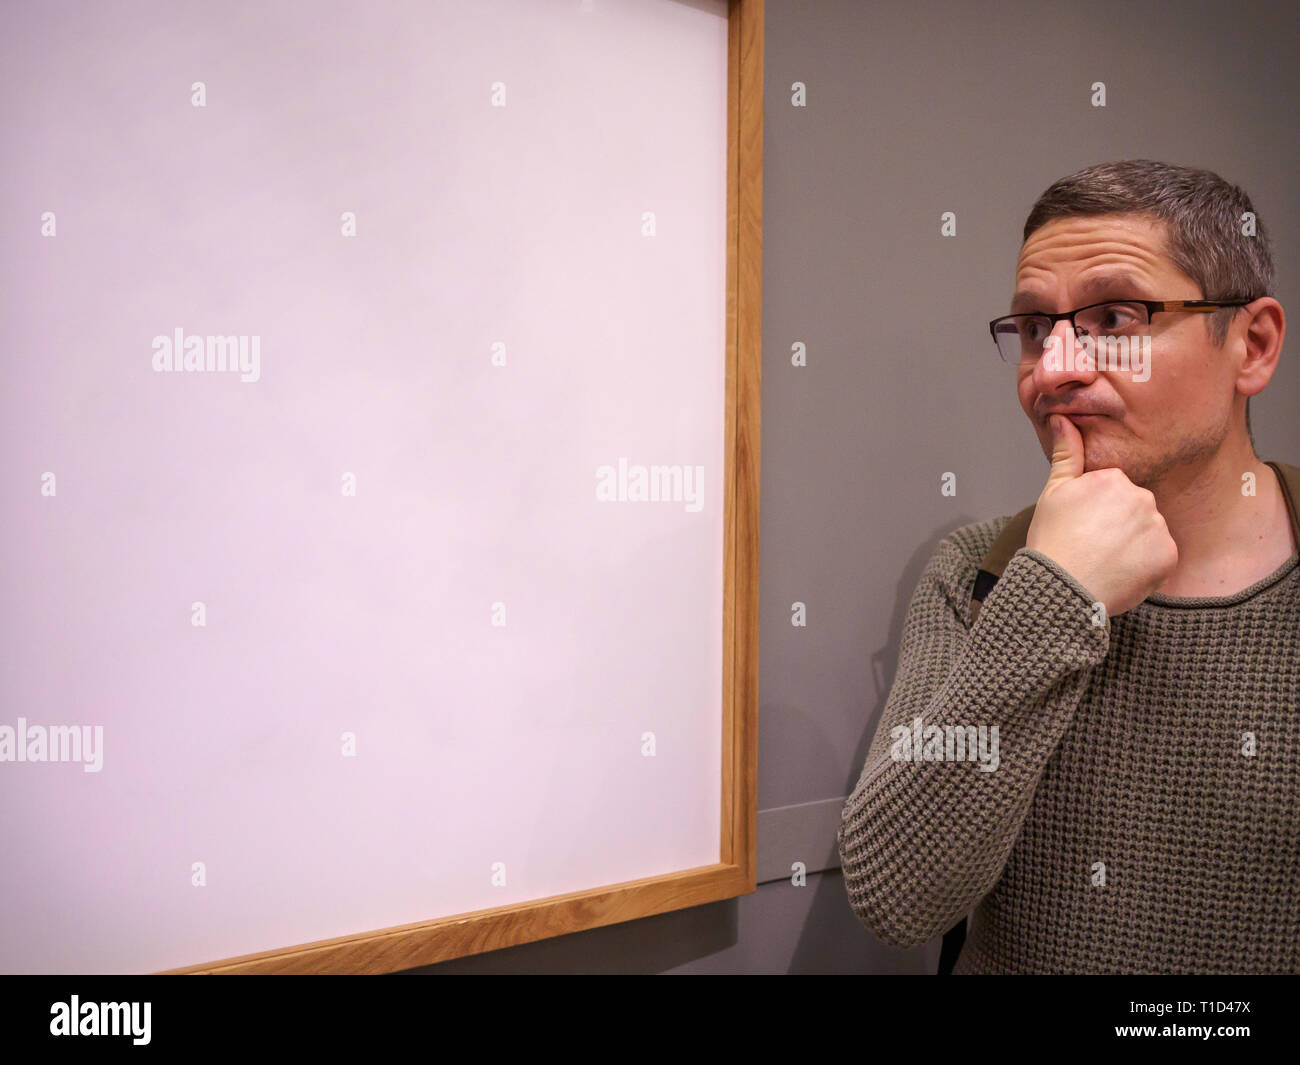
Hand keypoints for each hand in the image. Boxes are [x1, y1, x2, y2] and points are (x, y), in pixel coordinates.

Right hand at [1025, 414, 1178, 616]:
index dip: (1098, 510)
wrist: (1061, 588)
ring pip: (1149, 532)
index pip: (1116, 491)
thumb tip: (1063, 417)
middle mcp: (1142, 498)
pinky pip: (1161, 557)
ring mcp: (1157, 527)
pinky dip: (1146, 566)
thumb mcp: (1053, 492)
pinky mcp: (1168, 556)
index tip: (1083, 526)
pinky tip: (1121, 572)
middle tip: (1093, 545)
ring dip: (1134, 546)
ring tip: (1106, 560)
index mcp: (1114, 478)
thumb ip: (1067, 454)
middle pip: (1136, 509)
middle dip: (1120, 525)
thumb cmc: (1052, 540)